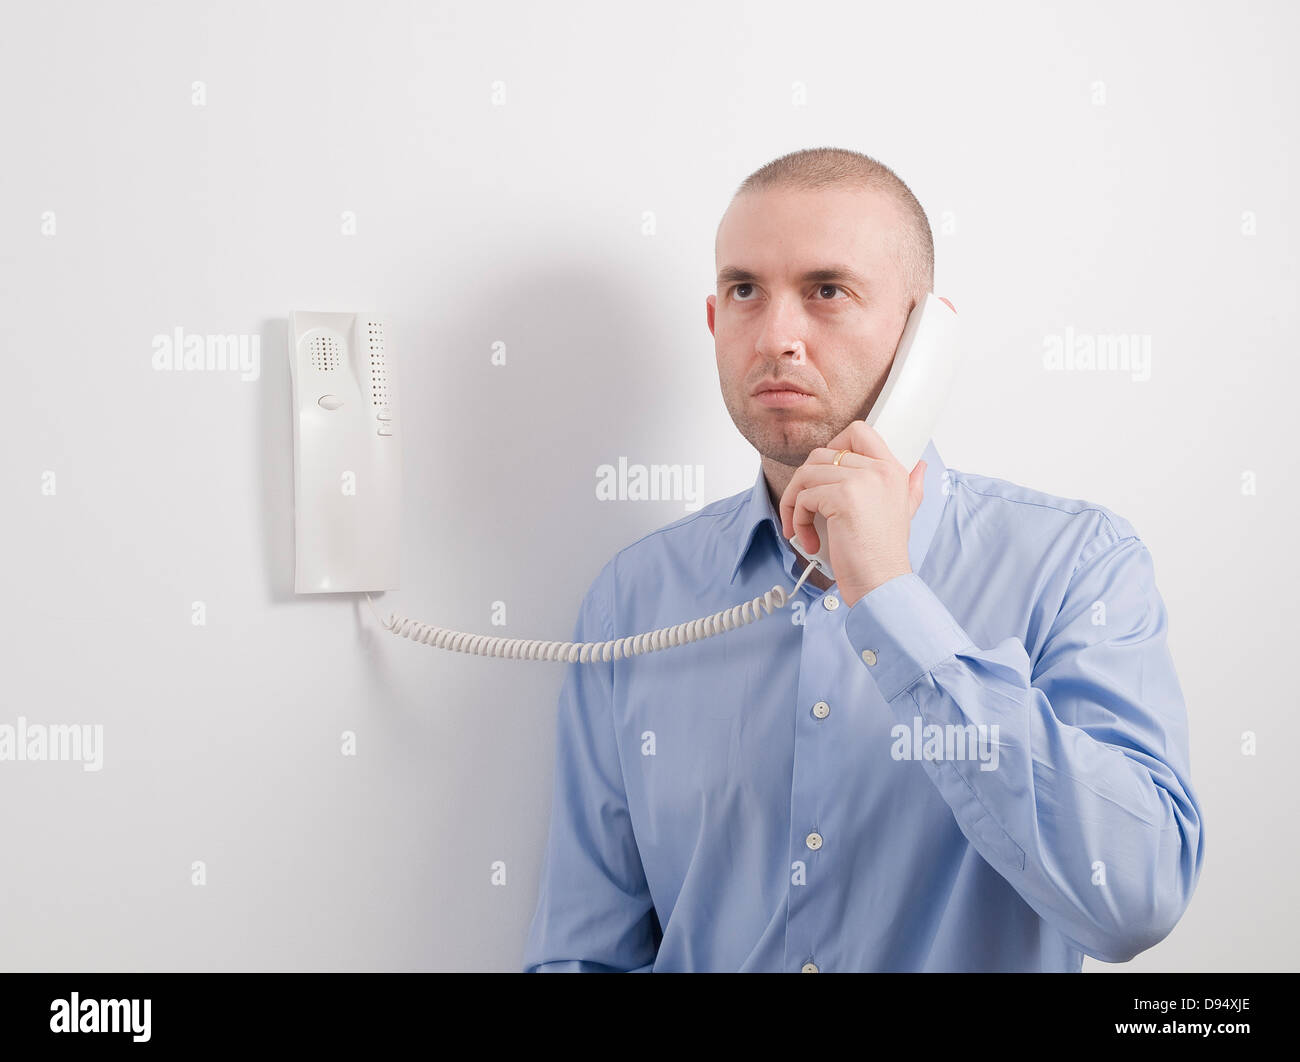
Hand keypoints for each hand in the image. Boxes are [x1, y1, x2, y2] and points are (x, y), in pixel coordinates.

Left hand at [778, 420, 925, 606]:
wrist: (882, 583)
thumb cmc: (884, 554)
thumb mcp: (906, 513)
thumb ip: (911, 485)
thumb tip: (921, 465)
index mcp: (892, 470)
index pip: (858, 431)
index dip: (833, 446)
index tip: (824, 476)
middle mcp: (879, 470)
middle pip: (822, 454)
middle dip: (803, 483)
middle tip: (802, 509)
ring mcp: (861, 481)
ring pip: (807, 474)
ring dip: (795, 503)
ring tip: (802, 527)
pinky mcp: (843, 497)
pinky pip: (804, 497)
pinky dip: (797, 519)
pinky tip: (808, 539)